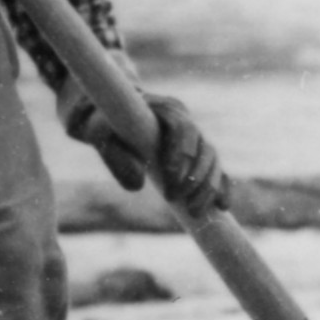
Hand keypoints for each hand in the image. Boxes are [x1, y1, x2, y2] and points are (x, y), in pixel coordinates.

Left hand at [66, 69, 226, 213]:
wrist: (106, 113)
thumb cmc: (99, 120)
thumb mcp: (96, 132)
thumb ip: (113, 154)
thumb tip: (138, 185)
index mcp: (165, 108)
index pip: (182, 129)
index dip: (181, 154)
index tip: (171, 178)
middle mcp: (184, 121)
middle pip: (203, 147)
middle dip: (195, 177)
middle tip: (176, 200)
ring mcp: (192, 137)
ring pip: (212, 160)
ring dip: (208, 187)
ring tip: (194, 211)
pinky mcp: (195, 155)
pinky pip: (216, 170)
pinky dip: (220, 187)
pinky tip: (222, 206)